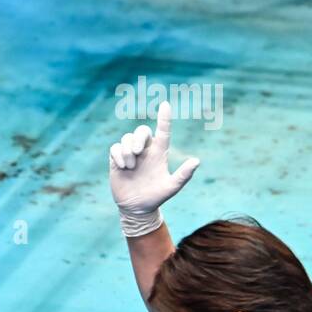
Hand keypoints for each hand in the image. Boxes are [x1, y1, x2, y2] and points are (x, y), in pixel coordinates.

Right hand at [108, 101, 199, 236]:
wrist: (136, 207)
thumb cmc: (156, 197)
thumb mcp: (171, 187)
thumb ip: (184, 175)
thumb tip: (196, 161)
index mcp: (159, 153)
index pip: (163, 130)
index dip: (164, 117)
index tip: (165, 104)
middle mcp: (145, 150)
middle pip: (141, 131)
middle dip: (138, 138)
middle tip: (137, 152)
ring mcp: (130, 154)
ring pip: (126, 138)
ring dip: (128, 151)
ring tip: (130, 167)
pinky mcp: (117, 160)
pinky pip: (114, 148)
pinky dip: (118, 155)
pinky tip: (122, 167)